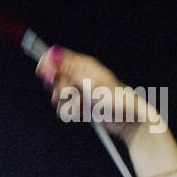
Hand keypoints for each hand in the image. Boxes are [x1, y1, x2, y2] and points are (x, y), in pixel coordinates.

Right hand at [37, 47, 160, 139]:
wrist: (128, 121)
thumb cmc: (116, 99)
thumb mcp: (90, 81)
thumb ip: (68, 70)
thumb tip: (50, 56)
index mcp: (84, 65)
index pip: (57, 58)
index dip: (48, 65)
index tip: (49, 76)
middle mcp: (80, 76)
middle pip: (54, 78)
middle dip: (60, 87)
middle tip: (71, 93)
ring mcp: (80, 92)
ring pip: (57, 94)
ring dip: (66, 102)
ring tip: (80, 104)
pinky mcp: (80, 105)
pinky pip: (64, 108)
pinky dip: (71, 111)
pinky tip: (82, 112)